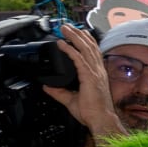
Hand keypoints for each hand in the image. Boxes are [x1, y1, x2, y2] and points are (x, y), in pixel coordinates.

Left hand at [41, 25, 124, 140]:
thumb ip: (59, 92)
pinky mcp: (89, 77)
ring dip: (74, 37)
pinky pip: (79, 59)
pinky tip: (62, 43)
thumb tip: (47, 87)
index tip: (78, 33)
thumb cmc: (92, 113)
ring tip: (65, 28)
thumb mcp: (70, 100)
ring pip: (85, 49)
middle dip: (78, 34)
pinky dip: (70, 49)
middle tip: (67, 26)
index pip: (92, 53)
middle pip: (89, 46)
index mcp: (97, 75)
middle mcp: (98, 71)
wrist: (100, 120)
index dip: (86, 41)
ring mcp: (95, 73)